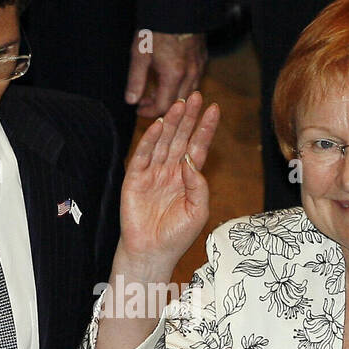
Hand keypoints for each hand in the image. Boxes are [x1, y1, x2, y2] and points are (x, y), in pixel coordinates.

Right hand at [116, 91, 219, 281]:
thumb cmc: (176, 236)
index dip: (205, 128)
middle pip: (181, 138)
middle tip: (195, 95)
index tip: (214, 108)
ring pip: (163, 142)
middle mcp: (170, 171)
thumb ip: (199, 185)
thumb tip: (191, 159)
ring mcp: (152, 173)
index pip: (198, 147)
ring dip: (171, 123)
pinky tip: (158, 125)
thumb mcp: (197, 210)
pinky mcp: (135, 179)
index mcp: (188, 178)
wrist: (151, 253)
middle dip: (188, 117)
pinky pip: (143, 155)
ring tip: (180, 103)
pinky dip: (149, 140)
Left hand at [125, 32, 207, 118]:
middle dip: (160, 107)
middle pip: (177, 104)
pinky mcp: (203, 58)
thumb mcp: (140, 54)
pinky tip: (169, 77)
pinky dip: (181, 85)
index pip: (163, 106)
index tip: (138, 109)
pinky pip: (194, 80)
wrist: (177, 4)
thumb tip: (131, 101)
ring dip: (172, 96)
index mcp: (174, 75)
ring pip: (188, 93)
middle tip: (144, 101)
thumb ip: (135, 80)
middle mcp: (190, 74)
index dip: (149, 112)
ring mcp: (199, 66)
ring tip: (155, 89)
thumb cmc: (155, 27)